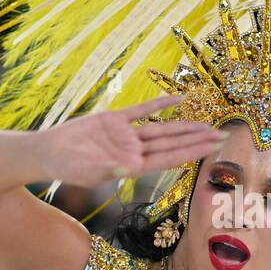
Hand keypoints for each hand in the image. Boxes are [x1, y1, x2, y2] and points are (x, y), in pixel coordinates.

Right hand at [43, 94, 224, 186]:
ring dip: (184, 125)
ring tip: (208, 123)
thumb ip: (107, 169)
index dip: (192, 152)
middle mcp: (133, 150)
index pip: (168, 158)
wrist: (47, 151)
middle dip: (197, 140)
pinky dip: (159, 104)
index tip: (213, 149)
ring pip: (161, 129)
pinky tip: (178, 99)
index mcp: (131, 166)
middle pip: (172, 144)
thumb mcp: (87, 170)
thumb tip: (125, 168)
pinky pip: (141, 111)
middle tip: (224, 135)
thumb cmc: (66, 167)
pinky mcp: (114, 120)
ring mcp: (125, 135)